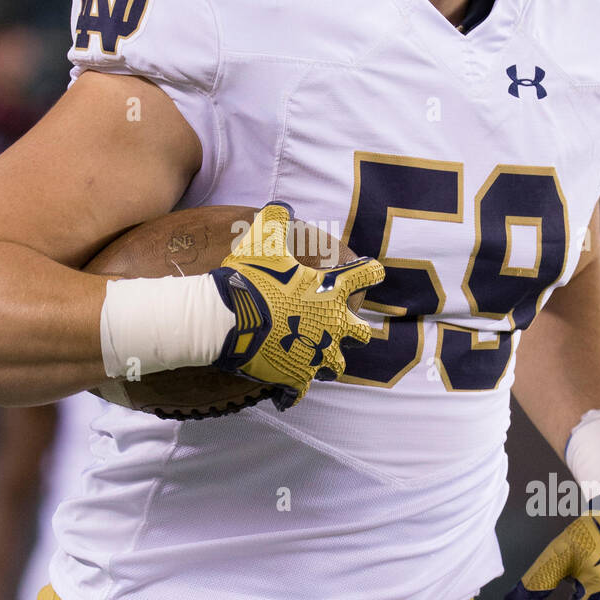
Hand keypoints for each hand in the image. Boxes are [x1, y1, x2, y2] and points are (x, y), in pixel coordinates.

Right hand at [211, 201, 383, 409]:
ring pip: (336, 366)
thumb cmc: (250, 279)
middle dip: (354, 330)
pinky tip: (285, 394)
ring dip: (327, 361)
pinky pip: (299, 393)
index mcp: (331, 291)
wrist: (226, 319)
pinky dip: (292, 393)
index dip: (370, 270)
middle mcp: (333, 326)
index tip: (372, 270)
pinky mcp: (296, 378)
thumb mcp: (263, 240)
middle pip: (361, 334)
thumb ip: (276, 219)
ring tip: (314, 357)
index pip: (366, 274)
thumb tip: (282, 204)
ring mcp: (316, 355)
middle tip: (343, 326)